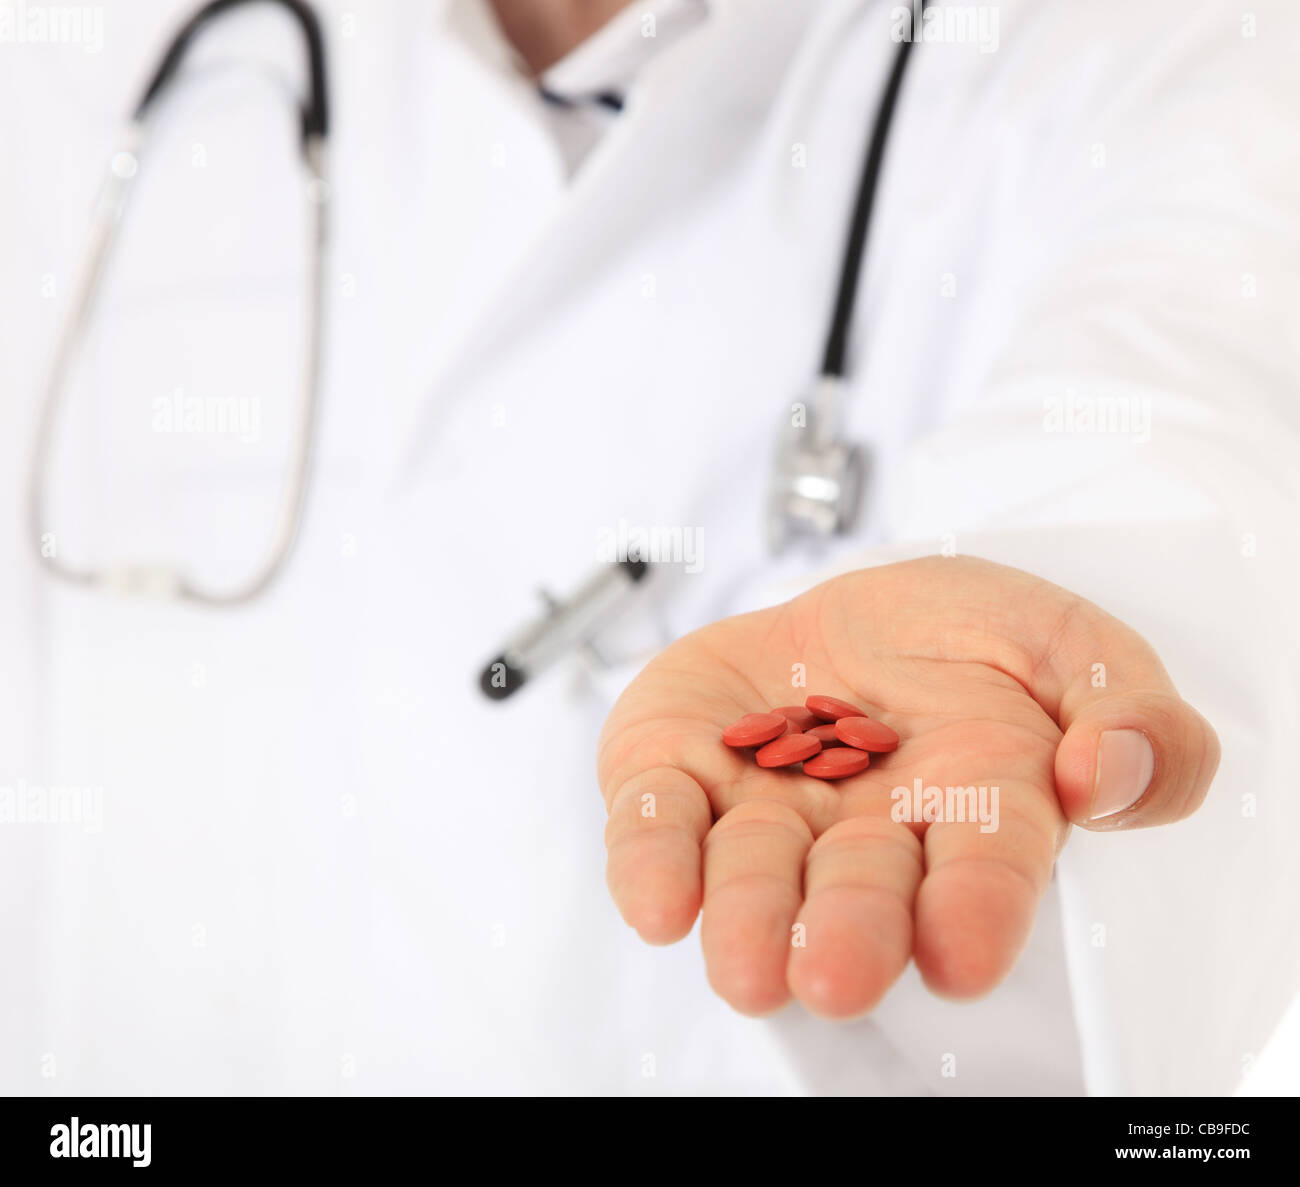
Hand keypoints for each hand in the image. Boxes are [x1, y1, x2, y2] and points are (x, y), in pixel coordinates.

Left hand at [596, 556, 1219, 1017]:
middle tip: (834, 976)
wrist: (855, 612)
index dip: (974, 910)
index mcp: (972, 808)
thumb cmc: (965, 641)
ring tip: (747, 964)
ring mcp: (766, 805)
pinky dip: (652, 859)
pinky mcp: (679, 770)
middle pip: (858, 890)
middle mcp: (865, 830)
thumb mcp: (1067, 643)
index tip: (961, 956)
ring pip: (754, 870)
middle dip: (849, 933)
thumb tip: (1101, 771)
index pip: (982, 868)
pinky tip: (656, 901)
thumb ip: (1125, 705)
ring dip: (747, 914)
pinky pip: (657, 820)